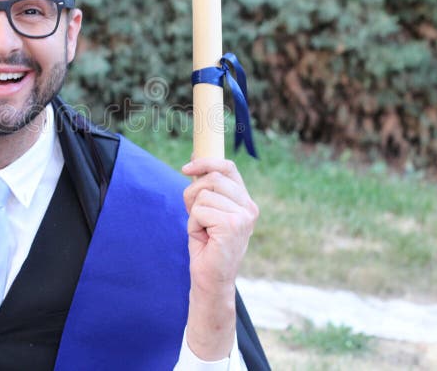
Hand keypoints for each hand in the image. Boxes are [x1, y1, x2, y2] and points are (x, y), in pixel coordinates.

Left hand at [180, 157, 258, 359]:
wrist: (210, 280)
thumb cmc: (206, 246)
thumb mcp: (206, 210)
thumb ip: (205, 187)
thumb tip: (195, 157)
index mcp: (245, 202)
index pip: (228, 167)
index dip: (206, 162)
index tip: (186, 167)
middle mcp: (249, 207)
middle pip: (212, 177)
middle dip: (193, 194)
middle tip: (196, 217)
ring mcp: (243, 216)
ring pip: (203, 195)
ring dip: (193, 214)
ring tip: (203, 231)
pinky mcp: (232, 225)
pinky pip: (199, 211)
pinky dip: (193, 224)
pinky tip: (203, 238)